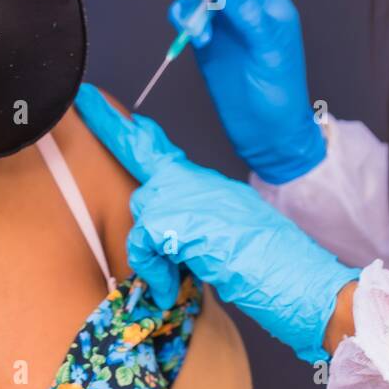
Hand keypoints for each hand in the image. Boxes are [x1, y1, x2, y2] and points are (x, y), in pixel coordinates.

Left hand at [74, 83, 359, 362]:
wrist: (303, 279)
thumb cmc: (277, 267)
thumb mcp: (231, 238)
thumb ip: (197, 227)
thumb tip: (170, 238)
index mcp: (212, 187)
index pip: (163, 150)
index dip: (132, 129)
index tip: (101, 102)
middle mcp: (201, 183)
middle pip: (145, 161)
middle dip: (113, 131)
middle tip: (85, 100)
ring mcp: (192, 196)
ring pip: (143, 205)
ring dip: (149, 248)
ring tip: (170, 277)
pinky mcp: (182, 220)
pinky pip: (144, 240)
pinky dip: (152, 270)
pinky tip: (170, 288)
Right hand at [169, 0, 325, 183]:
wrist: (268, 134)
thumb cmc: (280, 93)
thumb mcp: (269, 50)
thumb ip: (247, 13)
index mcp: (268, 4)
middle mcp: (244, 10)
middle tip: (193, 0)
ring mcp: (224, 27)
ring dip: (189, 5)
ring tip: (194, 31)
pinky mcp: (207, 45)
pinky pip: (188, 21)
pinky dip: (184, 23)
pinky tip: (193, 39)